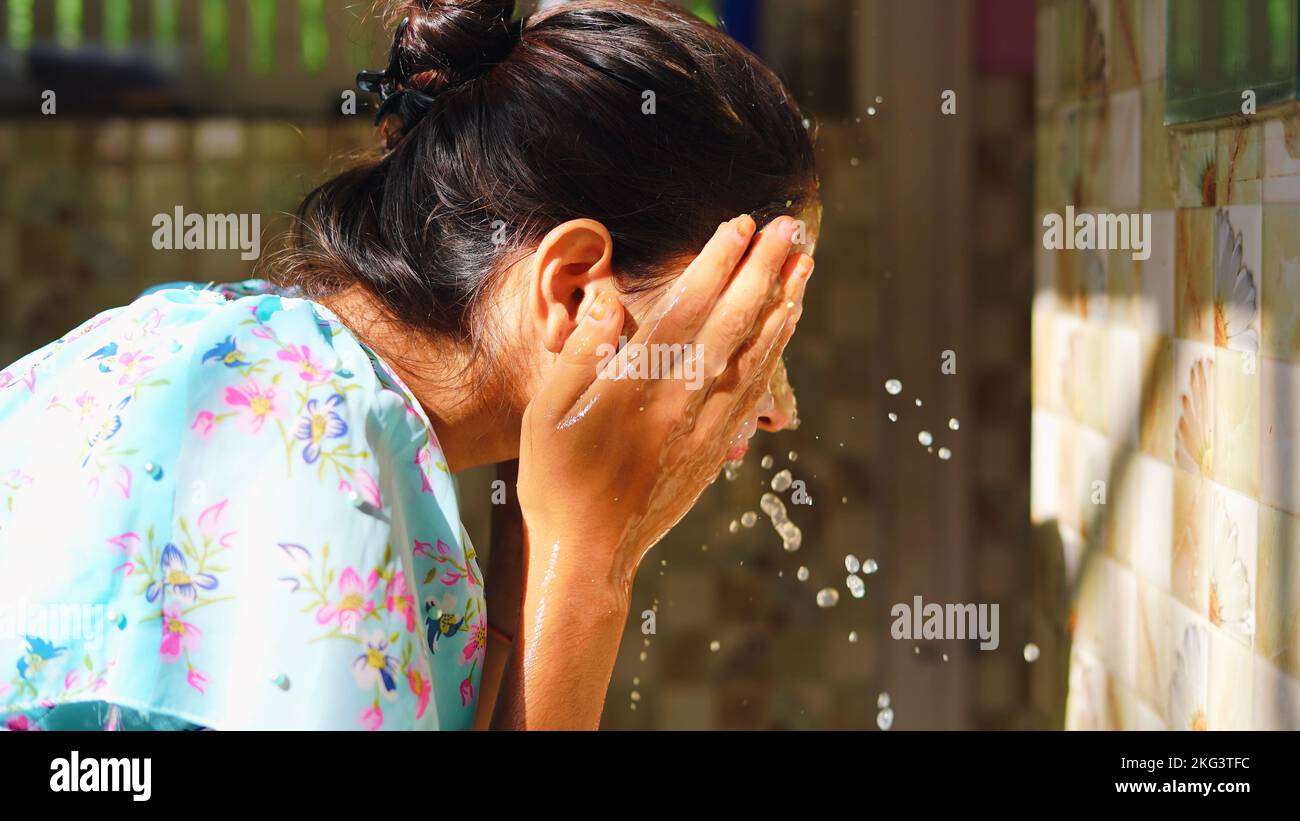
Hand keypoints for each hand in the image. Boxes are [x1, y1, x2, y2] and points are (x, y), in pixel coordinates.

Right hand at [516, 214, 813, 592]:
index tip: (740, 225)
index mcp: (637, 385)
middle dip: (764, 269)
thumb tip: (608, 300)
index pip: (688, 308)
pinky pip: (754, 390)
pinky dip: (775, 352)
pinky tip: (786, 326)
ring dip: (783, 303)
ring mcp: (705, 427)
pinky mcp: (715, 449)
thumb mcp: (547, 412)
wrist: (588, 553)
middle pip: (734, 321)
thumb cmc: (557, 479)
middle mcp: (681, 401)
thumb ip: (581, 353)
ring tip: (806, 264)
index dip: (718, 263)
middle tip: (792, 226)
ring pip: (755, 354)